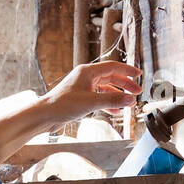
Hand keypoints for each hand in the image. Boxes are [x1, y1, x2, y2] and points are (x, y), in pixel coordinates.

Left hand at [0, 60, 143, 166]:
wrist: (44, 116)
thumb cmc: (63, 105)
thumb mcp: (91, 102)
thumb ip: (113, 100)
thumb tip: (131, 99)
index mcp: (87, 72)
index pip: (113, 67)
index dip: (127, 70)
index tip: (139, 74)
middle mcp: (85, 77)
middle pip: (110, 77)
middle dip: (125, 84)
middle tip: (137, 91)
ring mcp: (82, 88)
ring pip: (105, 88)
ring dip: (117, 95)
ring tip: (128, 103)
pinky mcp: (79, 99)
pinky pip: (98, 97)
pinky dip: (107, 103)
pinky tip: (115, 111)